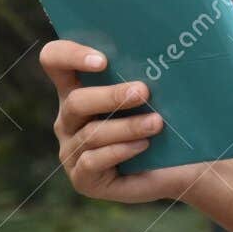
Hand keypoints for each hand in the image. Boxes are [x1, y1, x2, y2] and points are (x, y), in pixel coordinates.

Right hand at [42, 40, 203, 203]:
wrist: (177, 166)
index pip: (55, 60)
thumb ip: (146, 74)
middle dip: (111, 96)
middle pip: (76, 101)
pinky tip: (143, 145)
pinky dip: (120, 151)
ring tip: (157, 122)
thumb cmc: (163, 121)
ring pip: (91, 134)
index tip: (103, 60)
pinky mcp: (83, 178)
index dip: (70, 55)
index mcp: (77, 88)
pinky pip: (93, 161)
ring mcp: (72, 150)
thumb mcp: (155, 95)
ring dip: (127, 126)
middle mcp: (69, 119)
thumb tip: (161, 52)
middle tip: (144, 91)